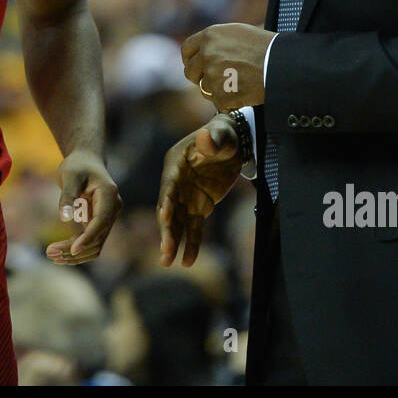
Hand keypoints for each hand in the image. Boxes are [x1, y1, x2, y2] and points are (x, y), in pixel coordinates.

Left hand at [47, 151, 121, 264]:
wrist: (86, 161)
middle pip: (98, 237)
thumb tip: (65, 219)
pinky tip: (58, 253)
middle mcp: (113, 208)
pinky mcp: (100, 223)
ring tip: (50, 254)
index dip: (88, 237)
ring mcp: (108, 217)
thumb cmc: (77, 165)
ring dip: (75, 254)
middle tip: (49, 253)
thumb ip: (67, 196)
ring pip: (95, 244)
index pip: (101, 221)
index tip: (72, 250)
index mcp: (109, 194)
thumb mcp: (69, 175)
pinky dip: (76, 249)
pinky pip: (91, 242)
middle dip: (75, 249)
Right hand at [157, 114, 241, 266]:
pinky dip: (192, 243)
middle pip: (168, 208)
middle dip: (167, 230)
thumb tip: (205, 138)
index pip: (169, 184)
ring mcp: (186, 196)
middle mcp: (176, 182)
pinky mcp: (199, 207)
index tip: (164, 217)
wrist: (233, 143)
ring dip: (173, 242)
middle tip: (166, 250)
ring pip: (177, 223)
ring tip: (168, 263)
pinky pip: (194, 228)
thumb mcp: (221, 134)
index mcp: (176, 163)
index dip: (166, 200)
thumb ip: (212, 138)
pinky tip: (188, 261)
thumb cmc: (224, 135)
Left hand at [182, 23, 273, 110]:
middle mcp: (207, 55)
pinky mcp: (221, 95)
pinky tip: (243, 92)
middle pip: (191, 72)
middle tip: (217, 79)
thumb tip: (203, 49)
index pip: (187, 50)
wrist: (280, 65)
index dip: (191, 59)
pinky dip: (229, 101)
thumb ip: (216, 40)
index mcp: (209, 36)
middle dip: (201, 77)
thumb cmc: (264, 47)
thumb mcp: (237, 33)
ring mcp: (213, 76)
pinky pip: (219, 102)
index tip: (197, 65)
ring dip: (217, 90)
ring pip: (205, 89)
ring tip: (238, 83)